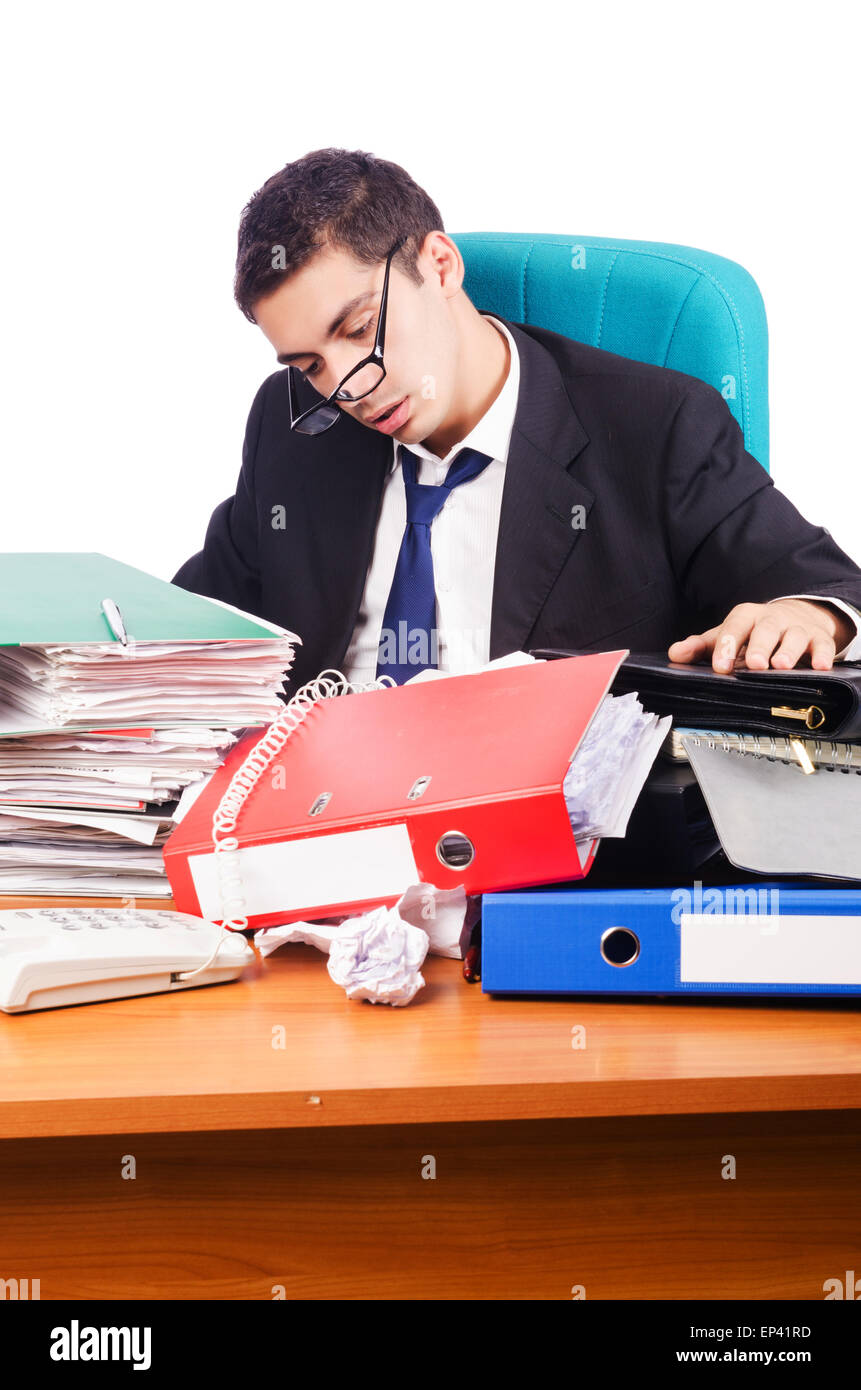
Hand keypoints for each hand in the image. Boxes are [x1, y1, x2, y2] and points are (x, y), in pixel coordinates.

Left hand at [667, 599, 853, 672]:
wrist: (795, 618)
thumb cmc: (754, 632)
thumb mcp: (727, 636)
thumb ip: (701, 646)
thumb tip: (675, 654)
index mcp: (746, 618)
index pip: (735, 627)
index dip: (727, 645)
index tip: (721, 666)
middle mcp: (772, 620)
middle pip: (766, 629)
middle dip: (760, 646)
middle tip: (754, 664)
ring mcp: (797, 628)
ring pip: (795, 637)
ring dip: (789, 651)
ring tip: (781, 666)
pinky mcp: (819, 639)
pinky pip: (823, 646)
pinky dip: (824, 655)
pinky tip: (821, 667)